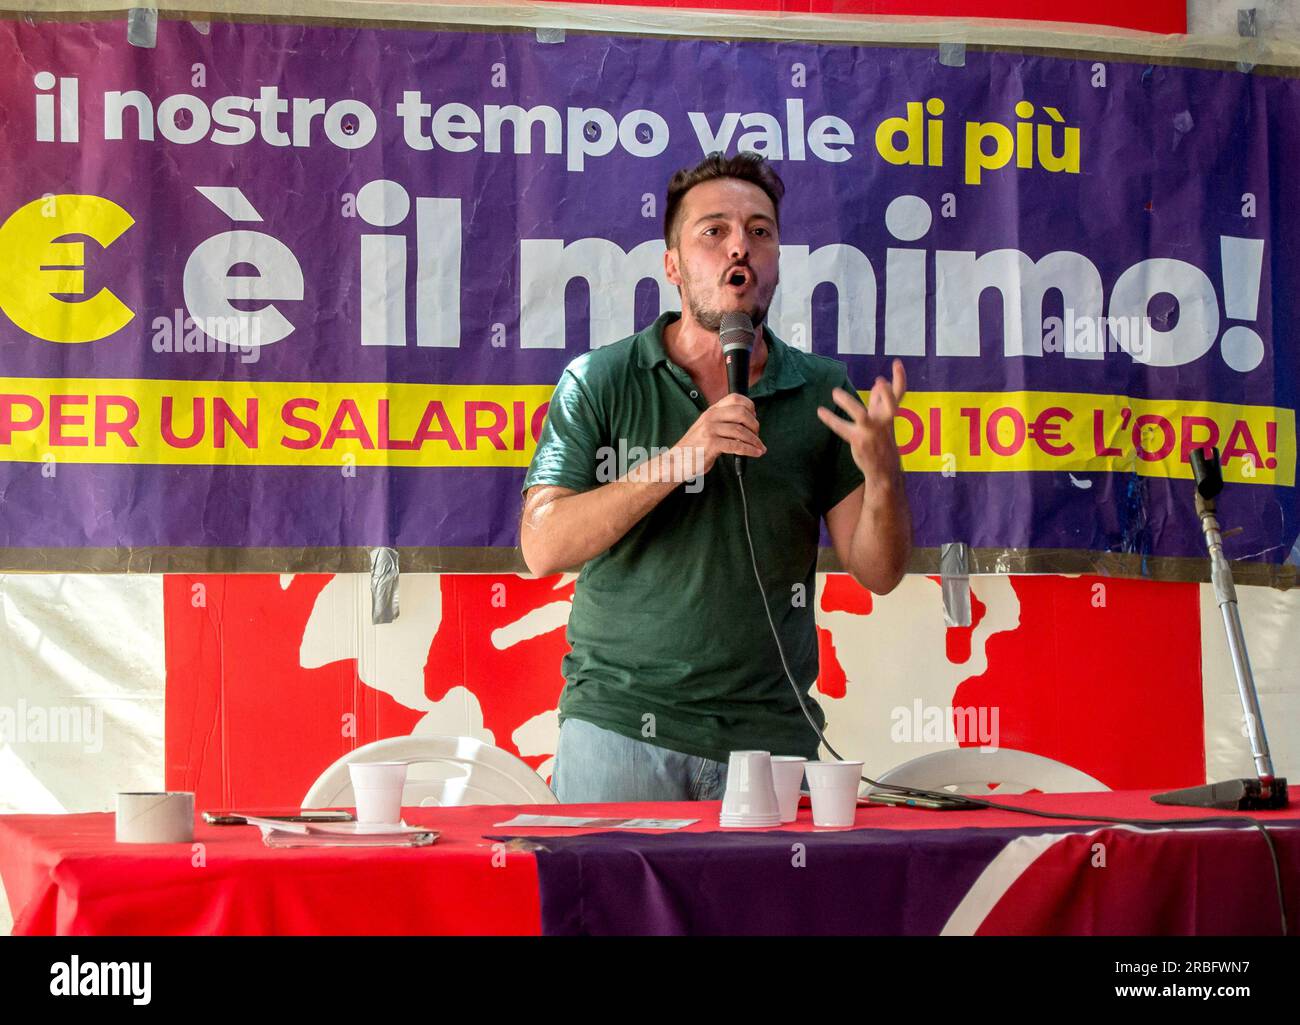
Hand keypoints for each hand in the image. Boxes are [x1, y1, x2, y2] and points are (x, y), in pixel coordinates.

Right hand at [673, 393, 765, 475]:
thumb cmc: (694, 446)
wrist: (676, 461)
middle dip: (755, 425)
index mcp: (711, 411)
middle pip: (742, 413)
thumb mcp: (706, 427)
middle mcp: (711, 417)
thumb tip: (746, 422)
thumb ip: (722, 421)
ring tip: (760, 447)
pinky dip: (750, 450)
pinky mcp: (711, 444)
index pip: (735, 398)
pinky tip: (755, 453)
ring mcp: (710, 430)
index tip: (754, 417)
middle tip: (757, 435)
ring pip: (741, 431)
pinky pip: (737, 446)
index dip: (750, 406)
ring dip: (755, 440)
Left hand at [816, 359, 906, 483]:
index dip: (899, 377)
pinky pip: (842, 428)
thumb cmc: (882, 441)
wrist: (884, 470)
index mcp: (889, 414)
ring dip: (847, 402)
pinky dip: (830, 419)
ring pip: (860, 414)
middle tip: (879, 381)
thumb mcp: (883, 420)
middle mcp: (884, 421)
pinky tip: (820, 411)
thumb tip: (878, 384)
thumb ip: (879, 402)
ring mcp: (871, 432)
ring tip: (834, 392)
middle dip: (886, 394)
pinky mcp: (859, 440)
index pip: (899, 393)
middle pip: (890, 405)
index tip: (896, 362)